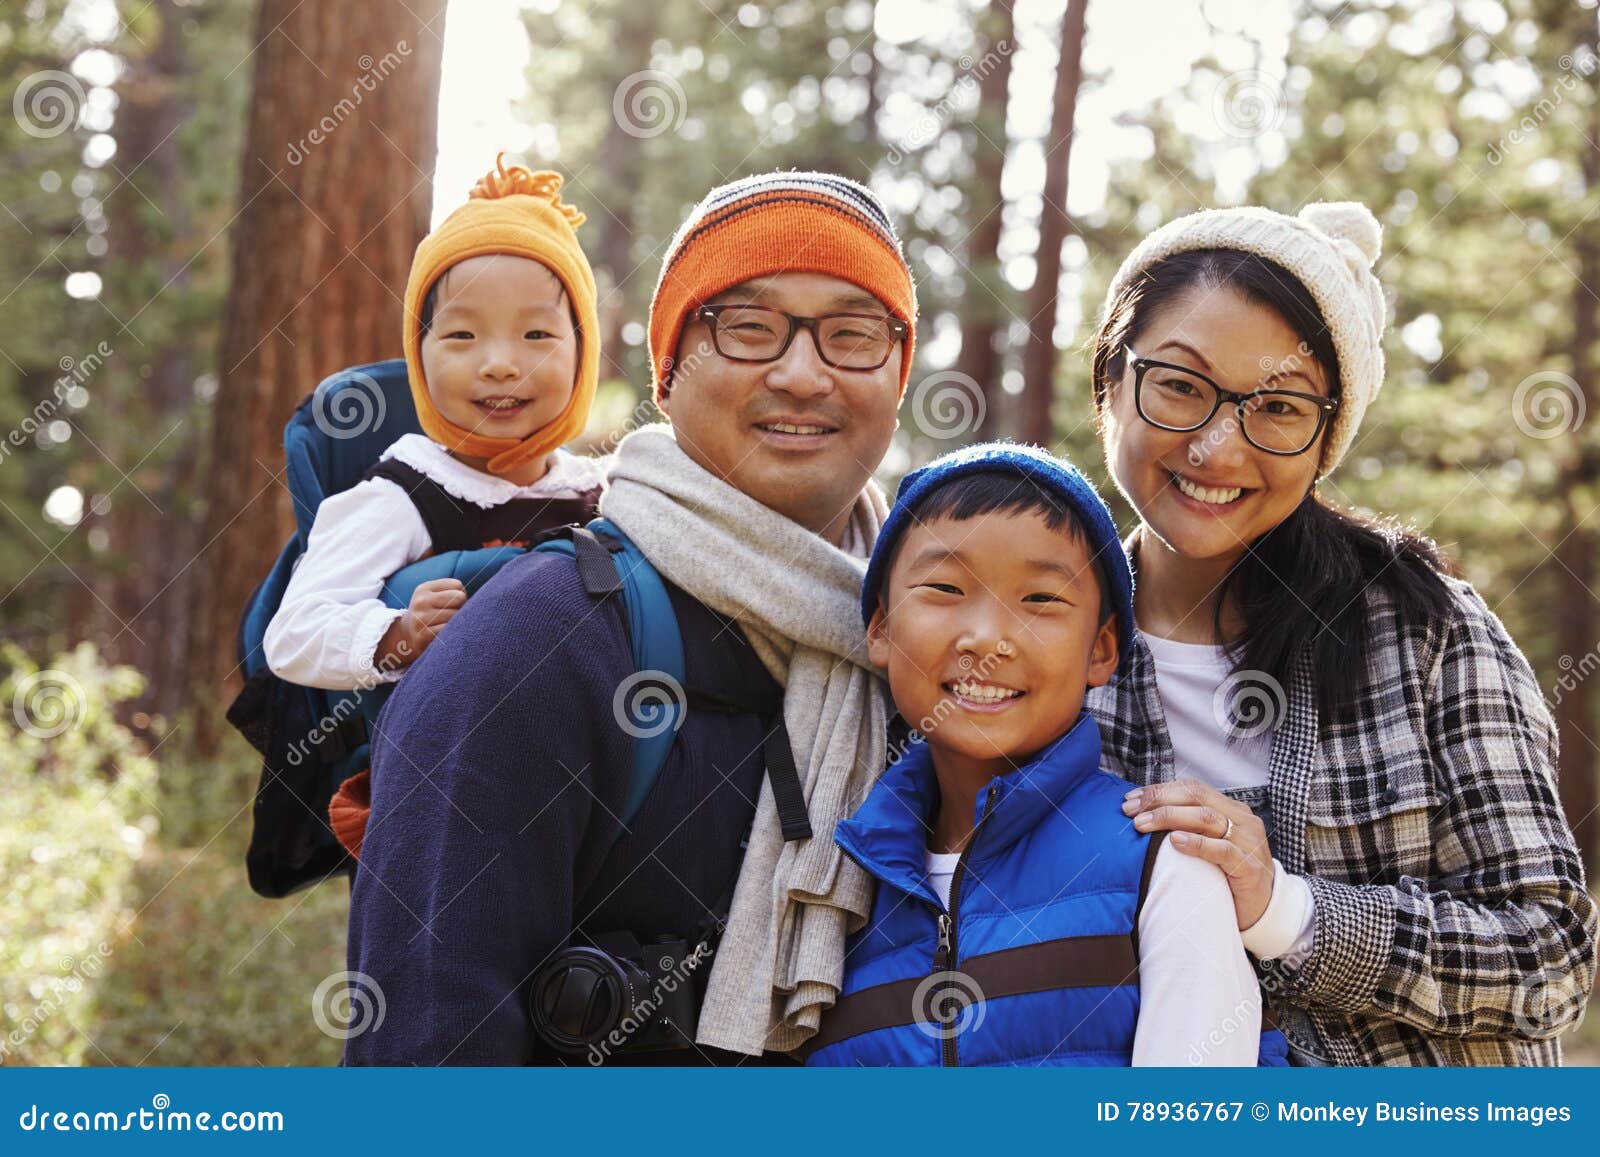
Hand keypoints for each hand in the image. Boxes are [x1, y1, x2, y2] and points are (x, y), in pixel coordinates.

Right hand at [376, 578, 466, 669]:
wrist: (406, 638)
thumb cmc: (429, 614)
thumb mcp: (433, 596)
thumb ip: (453, 592)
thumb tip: (479, 601)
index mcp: (424, 589)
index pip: (458, 585)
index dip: (461, 595)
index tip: (453, 604)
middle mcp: (420, 602)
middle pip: (459, 598)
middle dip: (461, 607)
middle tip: (452, 616)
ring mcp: (421, 619)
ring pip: (457, 615)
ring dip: (458, 622)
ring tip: (449, 626)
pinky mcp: (424, 636)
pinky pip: (451, 630)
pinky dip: (453, 633)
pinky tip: (447, 635)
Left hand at [1121, 779, 1273, 929]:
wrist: (1264, 908)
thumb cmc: (1228, 874)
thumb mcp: (1210, 843)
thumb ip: (1189, 826)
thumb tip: (1144, 816)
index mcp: (1231, 809)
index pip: (1192, 788)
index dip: (1160, 790)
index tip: (1131, 799)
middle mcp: (1242, 819)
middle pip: (1196, 797)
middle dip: (1158, 800)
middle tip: (1130, 811)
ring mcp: (1248, 841)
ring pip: (1206, 817)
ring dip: (1169, 817)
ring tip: (1142, 825)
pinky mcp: (1250, 867)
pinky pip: (1222, 850)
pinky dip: (1197, 843)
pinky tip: (1175, 842)